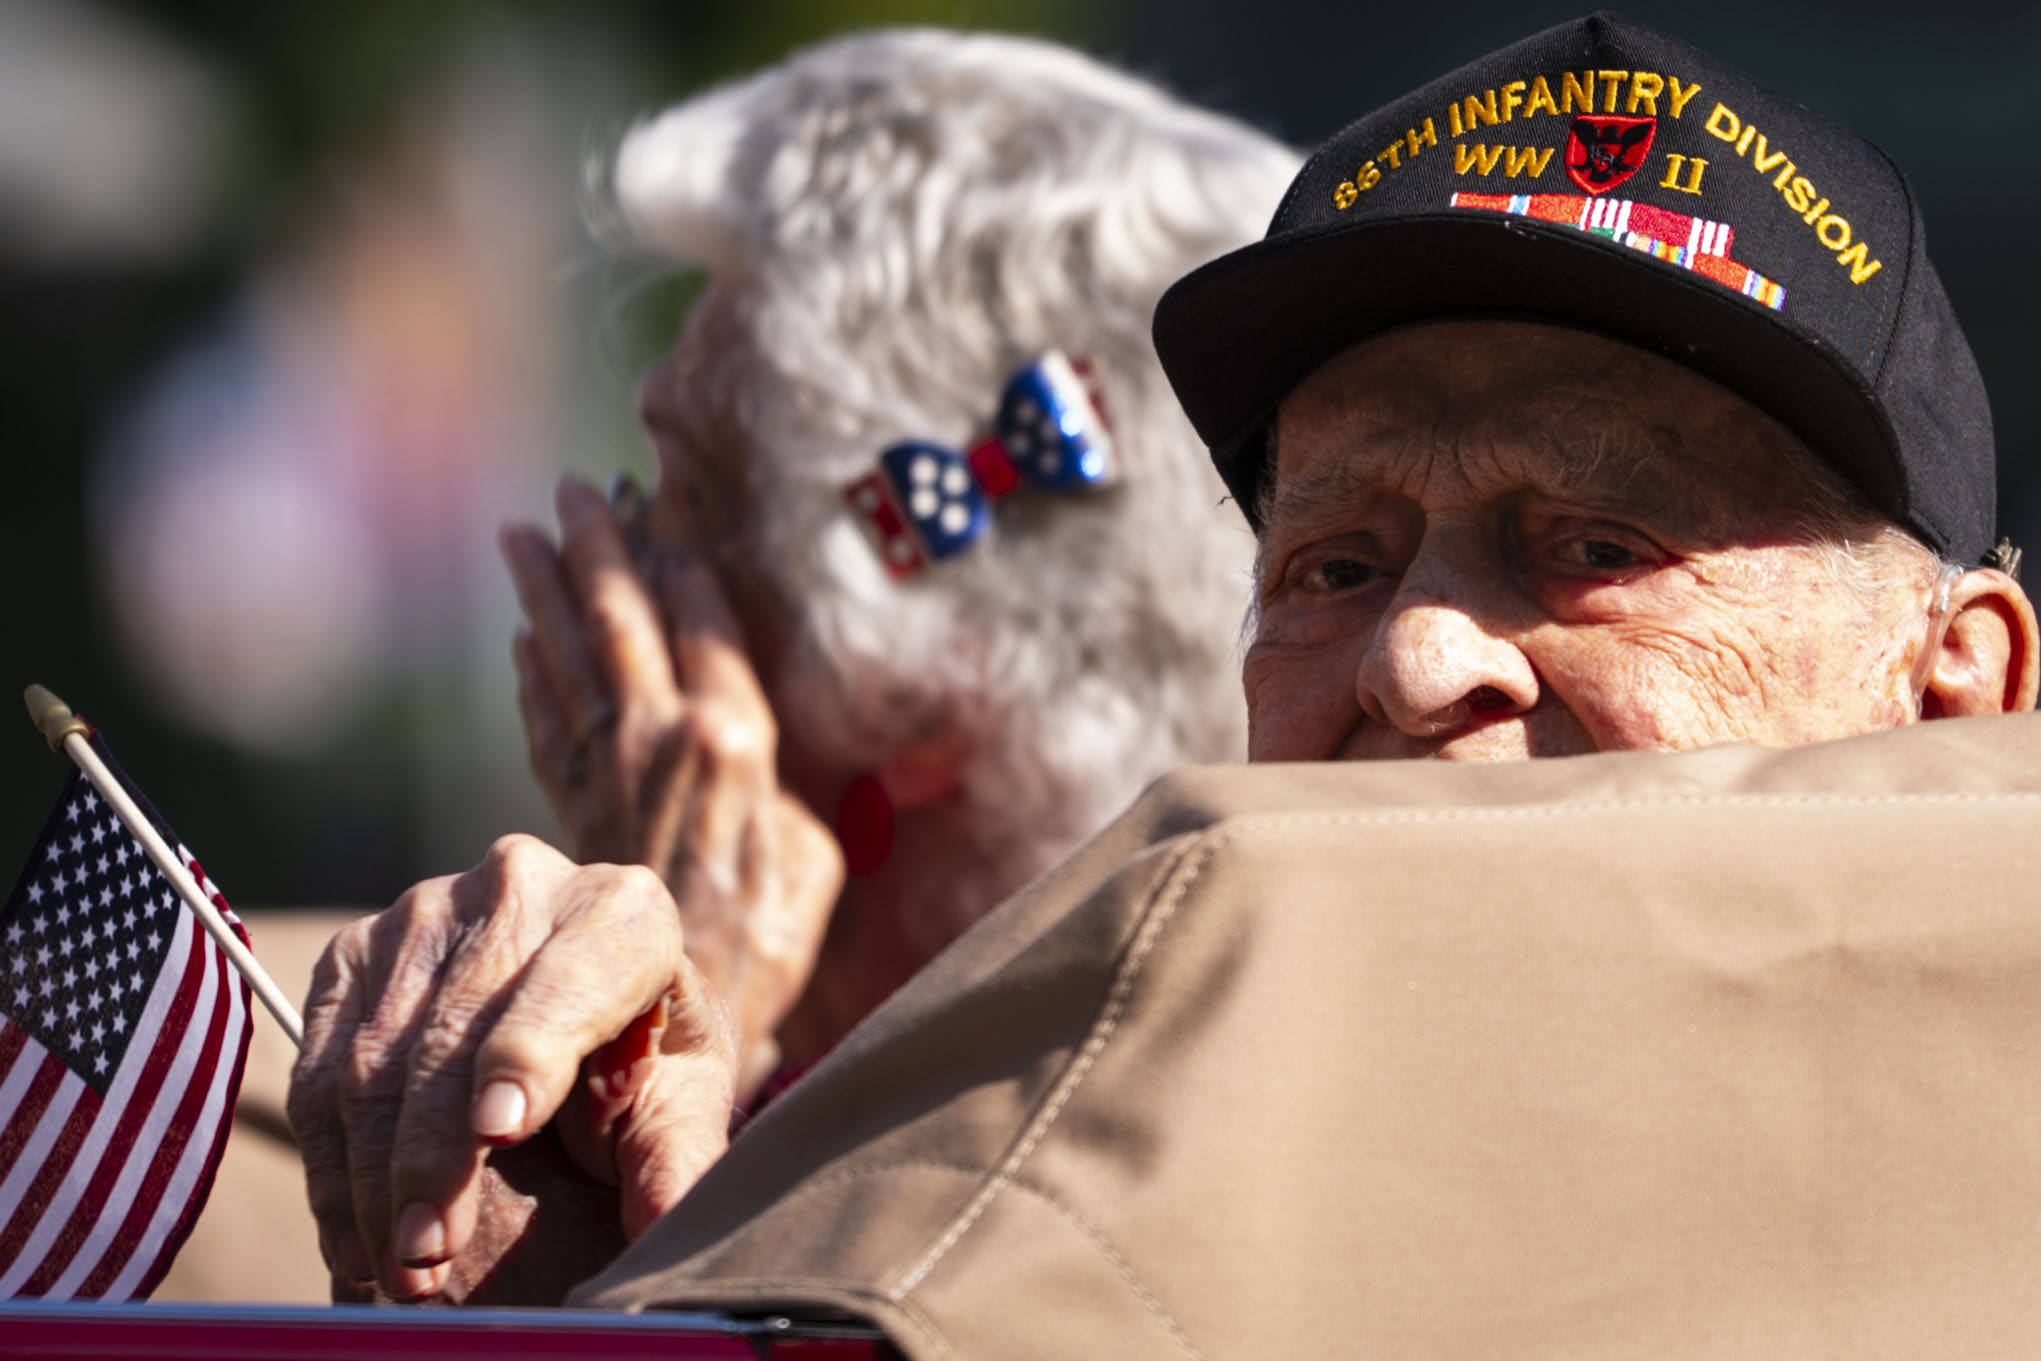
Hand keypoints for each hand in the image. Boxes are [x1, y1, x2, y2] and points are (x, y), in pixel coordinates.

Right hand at [286, 836, 737, 1302]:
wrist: (584, 1000)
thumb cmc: (642, 1057)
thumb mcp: (681, 1103)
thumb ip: (676, 1162)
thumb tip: (665, 1230)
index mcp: (622, 911)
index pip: (569, 979)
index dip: (529, 1052)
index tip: (500, 1131)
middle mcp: (520, 889)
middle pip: (457, 1028)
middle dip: (434, 1155)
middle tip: (428, 1253)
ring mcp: (426, 911)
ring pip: (377, 1056)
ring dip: (375, 1176)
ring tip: (397, 1266)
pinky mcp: (355, 949)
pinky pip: (320, 1069)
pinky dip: (331, 1165)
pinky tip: (355, 1235)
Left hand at [501, 478, 842, 1083]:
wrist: (676, 1008)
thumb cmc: (768, 937)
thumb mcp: (817, 853)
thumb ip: (801, 784)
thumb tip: (789, 741)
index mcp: (732, 738)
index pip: (703, 620)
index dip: (682, 556)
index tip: (665, 501)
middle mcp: (660, 739)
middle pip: (624, 619)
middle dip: (599, 547)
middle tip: (579, 490)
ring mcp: (603, 768)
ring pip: (569, 655)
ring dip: (545, 590)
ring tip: (524, 532)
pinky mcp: (565, 803)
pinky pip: (543, 717)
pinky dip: (531, 671)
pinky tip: (526, 638)